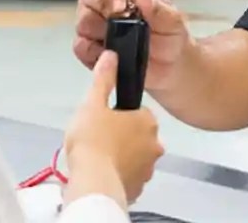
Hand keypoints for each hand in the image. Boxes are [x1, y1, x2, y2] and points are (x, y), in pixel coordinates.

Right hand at [63, 50, 163, 204]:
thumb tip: (111, 56)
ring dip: (121, 158)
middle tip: (98, 140)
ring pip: (135, 158)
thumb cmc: (92, 140)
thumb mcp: (92, 103)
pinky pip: (129, 177)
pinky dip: (118, 176)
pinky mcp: (138, 189)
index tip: (102, 122)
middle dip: (121, 138)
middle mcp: (154, 144)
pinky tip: (101, 174)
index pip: (137, 113)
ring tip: (98, 159)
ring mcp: (148, 169)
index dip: (118, 116)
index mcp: (148, 121)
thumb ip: (103, 79)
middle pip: (138, 136)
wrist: (93, 182)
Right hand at [74, 0, 190, 91]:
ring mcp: (97, 23)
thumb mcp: (174, 22)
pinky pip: (80, 47)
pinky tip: (113, 56)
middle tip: (121, 26)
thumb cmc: (170, 37)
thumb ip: (160, 9)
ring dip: (100, 33)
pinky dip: (94, 53)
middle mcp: (108, 1)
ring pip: (82, 21)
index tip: (119, 5)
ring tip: (122, 43)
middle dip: (103, 12)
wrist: (170, 67)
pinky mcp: (92, 46)